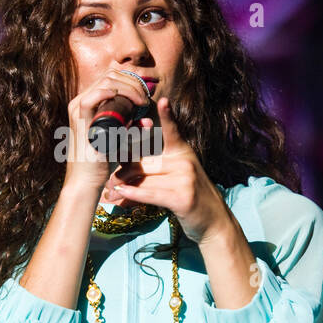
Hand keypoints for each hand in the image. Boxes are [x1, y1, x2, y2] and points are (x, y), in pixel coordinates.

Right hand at [62, 69, 152, 197]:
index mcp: (89, 103)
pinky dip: (116, 94)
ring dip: (129, 88)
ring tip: (142, 103)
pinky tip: (130, 104)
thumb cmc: (102, 161)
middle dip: (133, 82)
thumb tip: (148, 122)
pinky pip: (96, 95)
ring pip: (106, 81)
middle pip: (110, 75)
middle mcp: (81, 101)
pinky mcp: (79, 118)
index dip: (131, 80)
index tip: (146, 95)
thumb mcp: (121, 140)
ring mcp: (78, 108)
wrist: (86, 180)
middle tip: (146, 99)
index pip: (111, 77)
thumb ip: (133, 130)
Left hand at [110, 96, 232, 244]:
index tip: (162, 100)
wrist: (213, 222)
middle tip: (109, 178)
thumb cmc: (189, 196)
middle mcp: (185, 162)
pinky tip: (120, 194)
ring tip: (110, 193)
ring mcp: (185, 179)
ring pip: (144, 179)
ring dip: (123, 187)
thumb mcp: (177, 175)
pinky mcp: (182, 197)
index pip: (172, 131)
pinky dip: (133, 194)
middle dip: (124, 170)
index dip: (167, 116)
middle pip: (145, 161)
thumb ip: (155, 168)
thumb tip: (124, 169)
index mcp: (183, 152)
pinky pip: (151, 193)